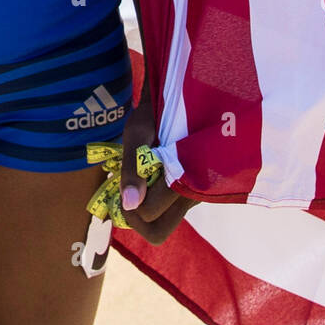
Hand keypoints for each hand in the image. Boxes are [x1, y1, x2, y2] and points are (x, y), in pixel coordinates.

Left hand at [117, 91, 195, 245]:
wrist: (185, 92)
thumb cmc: (158, 109)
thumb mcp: (137, 130)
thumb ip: (132, 168)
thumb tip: (129, 203)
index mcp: (186, 178)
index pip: (149, 215)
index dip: (129, 204)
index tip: (125, 180)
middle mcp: (197, 192)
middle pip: (158, 232)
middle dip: (137, 215)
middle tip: (129, 188)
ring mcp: (199, 193)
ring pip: (166, 221)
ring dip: (148, 205)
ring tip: (142, 175)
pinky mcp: (198, 189)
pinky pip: (174, 208)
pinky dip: (158, 198)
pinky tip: (154, 172)